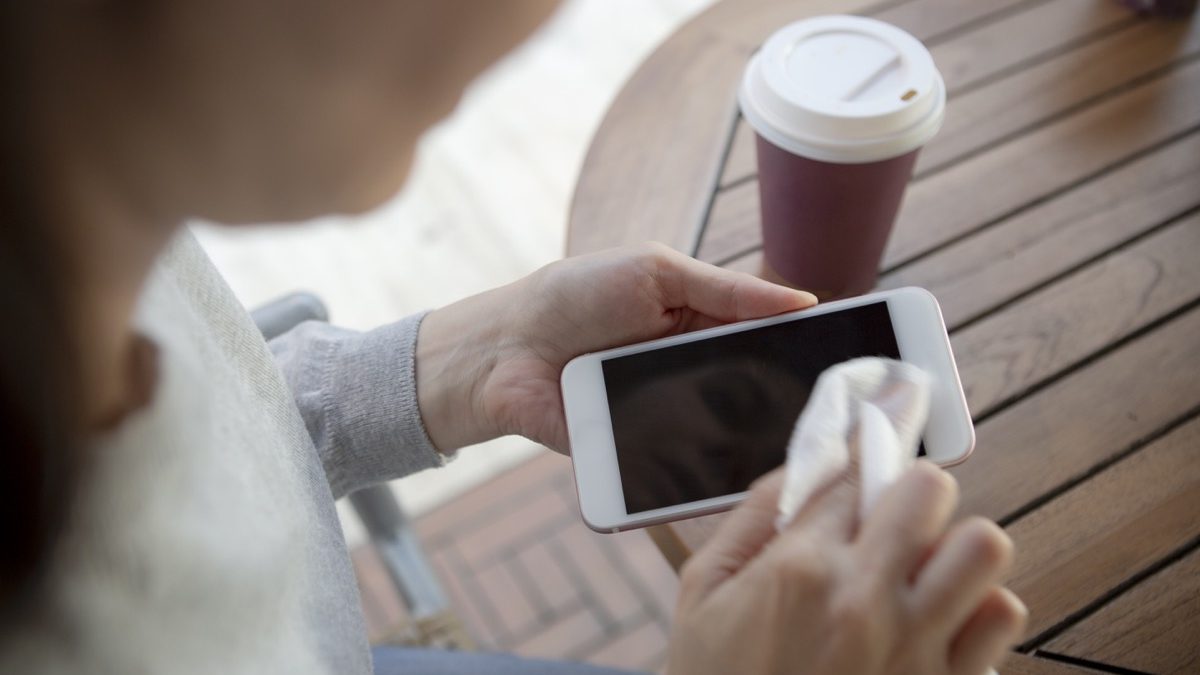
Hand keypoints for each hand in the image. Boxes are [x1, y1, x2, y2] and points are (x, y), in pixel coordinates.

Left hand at [415, 242, 816, 451]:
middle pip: (757, 396)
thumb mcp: (656, 271)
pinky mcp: (642, 458)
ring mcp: (669, 418)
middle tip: (841, 413)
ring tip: (800, 448)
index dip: (810, 350)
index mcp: (703, 326)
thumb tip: (805, 300)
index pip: (770, 341)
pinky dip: (707, 477)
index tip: (860, 359)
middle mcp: (693, 375)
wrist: (502, 349)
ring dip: (756, 442)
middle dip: (793, 402)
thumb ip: (728, 290)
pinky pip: (684, 473)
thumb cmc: (574, 295)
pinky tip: (738, 479)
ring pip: (728, 438)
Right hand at [667, 463, 1026, 674]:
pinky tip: (941, 618)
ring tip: (923, 564)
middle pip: (931, 489)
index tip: (879, 423)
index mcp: (799, 569)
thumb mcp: (703, 592)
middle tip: (891, 511)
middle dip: (911, 489)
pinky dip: (980, 608)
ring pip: (984, 546)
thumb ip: (752, 517)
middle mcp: (866, 601)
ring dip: (954, 546)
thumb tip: (806, 463)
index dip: (866, 443)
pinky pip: (1004, 616)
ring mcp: (915, 650)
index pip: (856, 467)